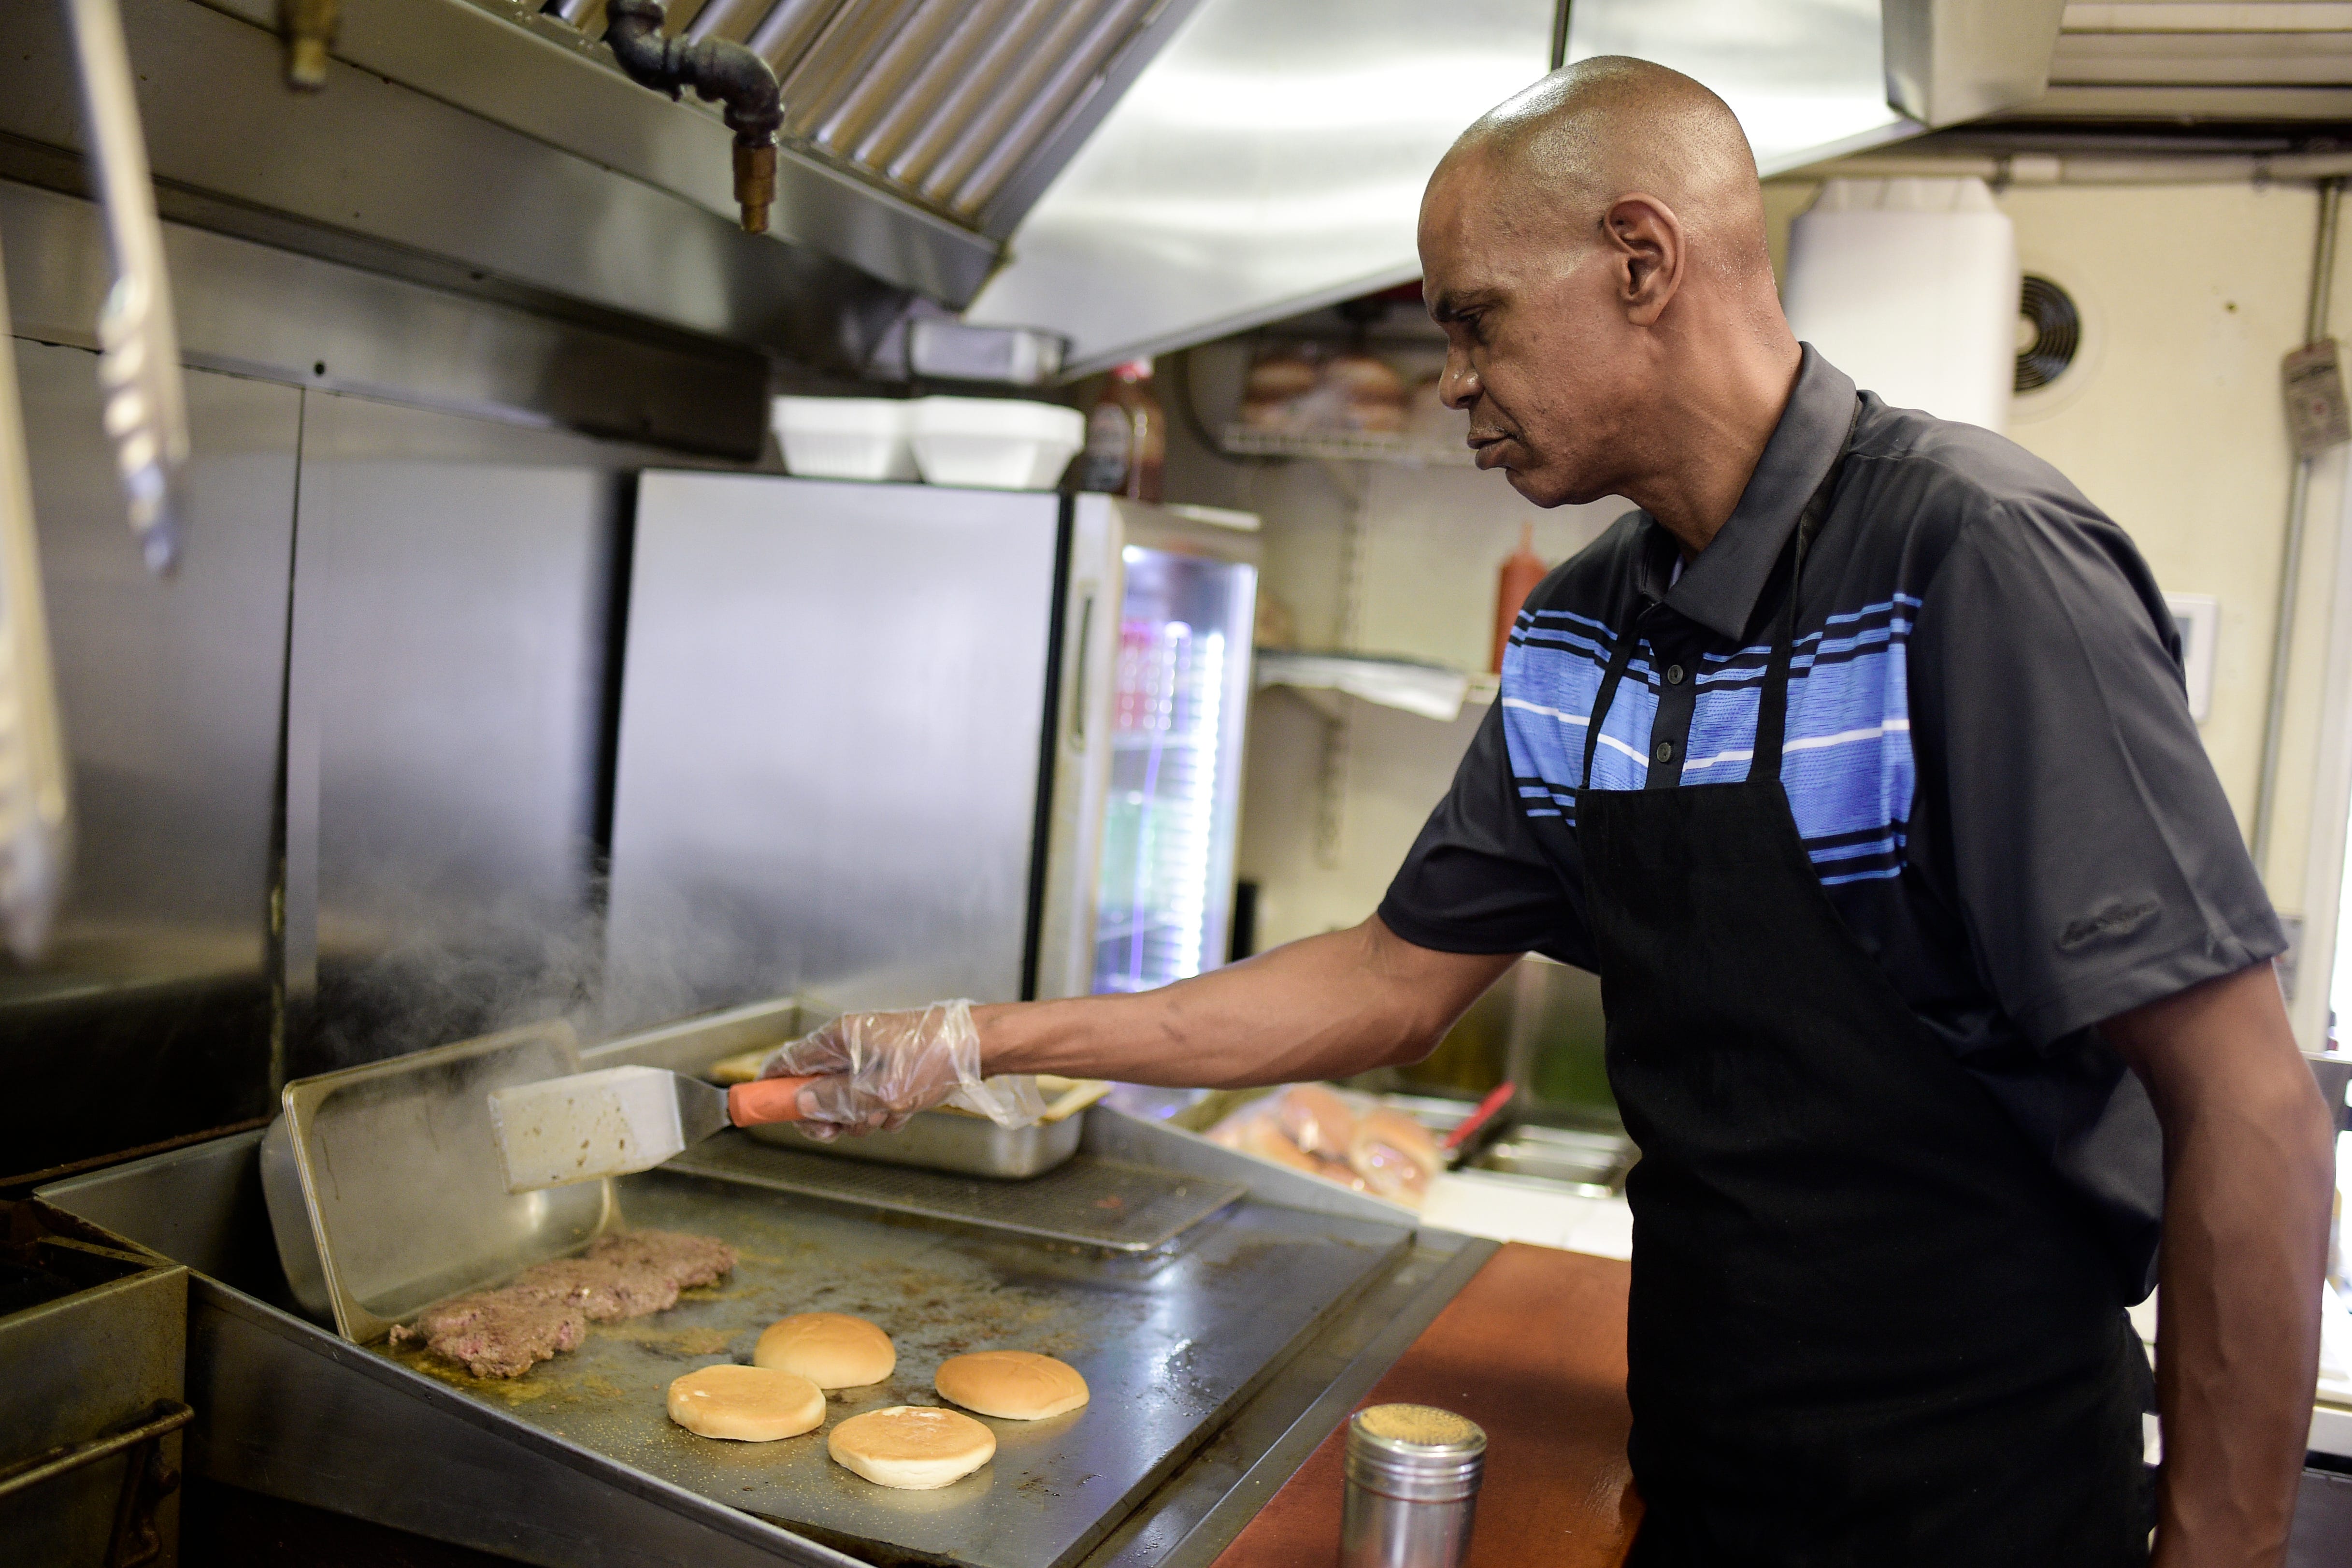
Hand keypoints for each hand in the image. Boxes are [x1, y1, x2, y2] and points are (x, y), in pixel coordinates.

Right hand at [757, 1000, 1043, 1138]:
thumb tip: (798, 1103)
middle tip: (841, 1130)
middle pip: (816, 1089)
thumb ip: (832, 1099)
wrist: (979, 1049)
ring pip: (847, 1100)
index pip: (787, 1062)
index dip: (772, 1088)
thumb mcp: (875, 1090)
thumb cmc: (930, 1060)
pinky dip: (887, 1110)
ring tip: (889, 1112)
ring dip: (864, 1116)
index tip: (763, 1112)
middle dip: (829, 1116)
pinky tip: (907, 1108)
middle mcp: (851, 1044)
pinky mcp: (893, 1069)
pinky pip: (874, 1100)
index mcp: (839, 1038)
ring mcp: (873, 1057)